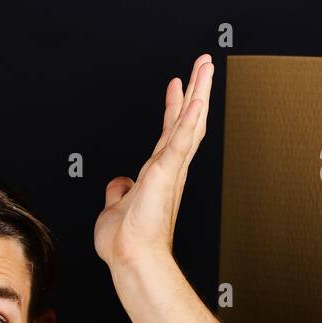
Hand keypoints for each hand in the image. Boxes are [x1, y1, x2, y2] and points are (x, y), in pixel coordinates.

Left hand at [94, 53, 213, 272]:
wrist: (132, 259)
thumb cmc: (127, 242)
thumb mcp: (116, 206)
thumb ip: (119, 190)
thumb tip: (120, 181)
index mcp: (158, 173)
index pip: (169, 132)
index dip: (174, 107)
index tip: (178, 84)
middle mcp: (168, 168)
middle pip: (186, 120)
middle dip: (196, 89)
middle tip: (204, 63)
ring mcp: (169, 170)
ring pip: (188, 124)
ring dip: (198, 94)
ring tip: (205, 67)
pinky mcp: (165, 175)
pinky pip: (180, 143)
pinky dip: (189, 122)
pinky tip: (197, 102)